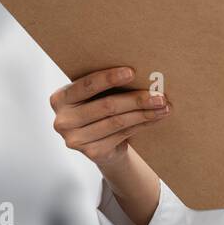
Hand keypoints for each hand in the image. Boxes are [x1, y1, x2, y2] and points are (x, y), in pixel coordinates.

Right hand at [49, 66, 171, 168]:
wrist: (99, 142)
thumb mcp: (94, 95)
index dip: (109, 78)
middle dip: (135, 99)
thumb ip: (105, 85)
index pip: (86, 86)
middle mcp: (63, 120)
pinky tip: (156, 117)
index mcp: (60, 98)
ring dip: (144, 113)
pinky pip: (122, 134)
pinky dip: (142, 124)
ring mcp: (76, 139)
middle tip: (159, 95)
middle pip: (106, 106)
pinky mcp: (92, 152)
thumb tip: (140, 72)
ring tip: (163, 106)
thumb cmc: (98, 108)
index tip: (131, 72)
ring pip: (117, 122)